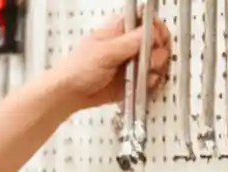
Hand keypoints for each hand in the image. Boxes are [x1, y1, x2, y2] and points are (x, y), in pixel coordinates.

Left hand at [46, 10, 172, 111]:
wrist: (69, 94)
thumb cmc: (76, 70)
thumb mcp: (103, 53)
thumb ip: (128, 43)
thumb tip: (148, 33)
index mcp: (120, 29)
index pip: (148, 21)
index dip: (155, 31)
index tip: (153, 42)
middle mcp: (129, 44)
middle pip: (158, 42)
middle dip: (157, 52)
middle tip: (147, 62)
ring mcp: (131, 62)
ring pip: (157, 61)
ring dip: (154, 69)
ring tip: (142, 75)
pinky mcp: (132, 79)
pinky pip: (150, 79)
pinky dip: (149, 83)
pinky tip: (140, 85)